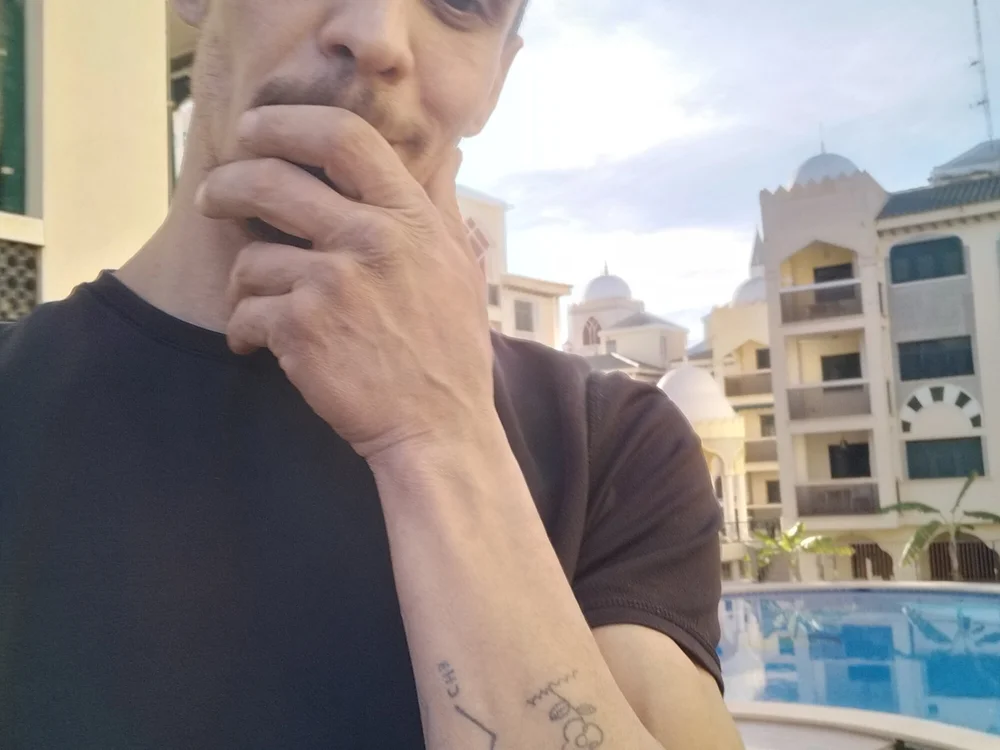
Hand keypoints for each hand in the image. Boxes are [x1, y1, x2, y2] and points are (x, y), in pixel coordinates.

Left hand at [196, 106, 494, 459]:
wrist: (440, 428)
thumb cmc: (452, 351)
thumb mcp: (462, 267)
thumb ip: (443, 206)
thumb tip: (448, 153)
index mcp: (409, 218)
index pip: (342, 136)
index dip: (286, 123)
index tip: (255, 129)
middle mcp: (371, 239)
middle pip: (270, 180)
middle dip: (227, 184)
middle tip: (213, 199)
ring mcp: (334, 283)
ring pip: (250, 258)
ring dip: (244, 285)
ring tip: (257, 307)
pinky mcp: (302, 330)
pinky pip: (245, 312)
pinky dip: (244, 331)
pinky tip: (258, 346)